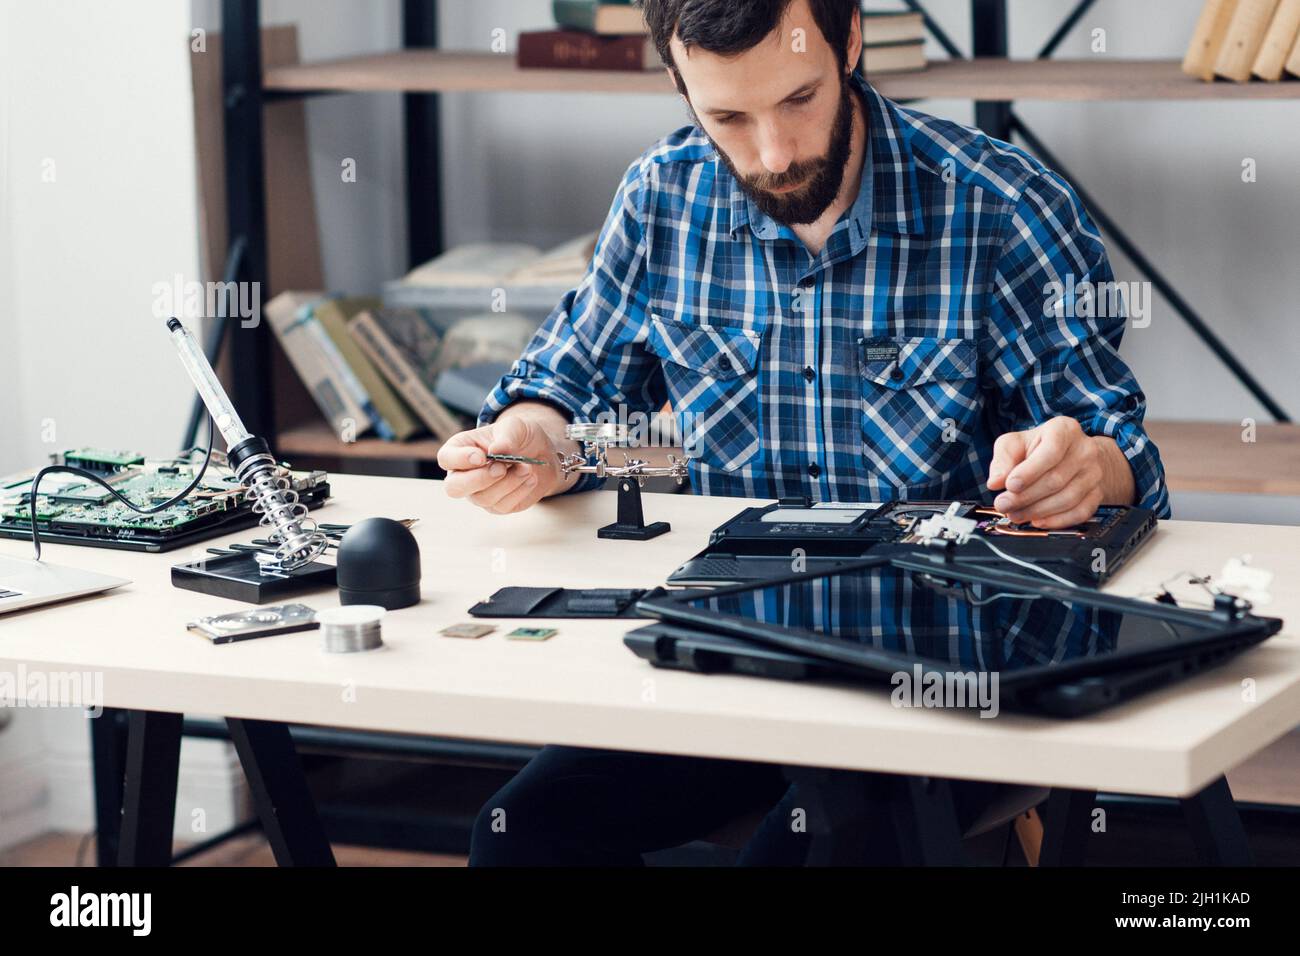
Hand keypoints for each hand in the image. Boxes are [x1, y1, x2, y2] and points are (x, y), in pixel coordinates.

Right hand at [437, 416, 560, 514]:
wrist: (541, 453)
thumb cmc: (519, 436)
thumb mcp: (515, 427)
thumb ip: (506, 436)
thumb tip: (497, 450)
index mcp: (460, 449)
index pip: (446, 458)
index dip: (460, 459)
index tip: (482, 456)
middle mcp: (464, 475)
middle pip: (454, 488)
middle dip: (479, 479)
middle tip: (501, 468)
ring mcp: (479, 493)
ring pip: (483, 498)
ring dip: (508, 482)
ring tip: (526, 467)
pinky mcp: (498, 506)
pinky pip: (504, 505)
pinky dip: (520, 491)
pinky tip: (530, 477)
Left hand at [985, 417, 1133, 528]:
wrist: (1072, 456)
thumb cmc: (1039, 447)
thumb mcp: (1014, 444)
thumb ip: (1003, 459)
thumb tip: (995, 481)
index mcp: (1064, 430)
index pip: (1051, 451)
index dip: (1029, 471)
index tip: (1010, 485)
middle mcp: (1084, 450)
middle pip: (1056, 479)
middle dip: (1025, 497)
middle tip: (1004, 505)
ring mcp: (1094, 473)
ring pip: (1067, 498)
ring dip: (1037, 511)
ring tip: (1015, 514)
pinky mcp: (1097, 494)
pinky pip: (1080, 512)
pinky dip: (1057, 521)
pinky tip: (1038, 521)